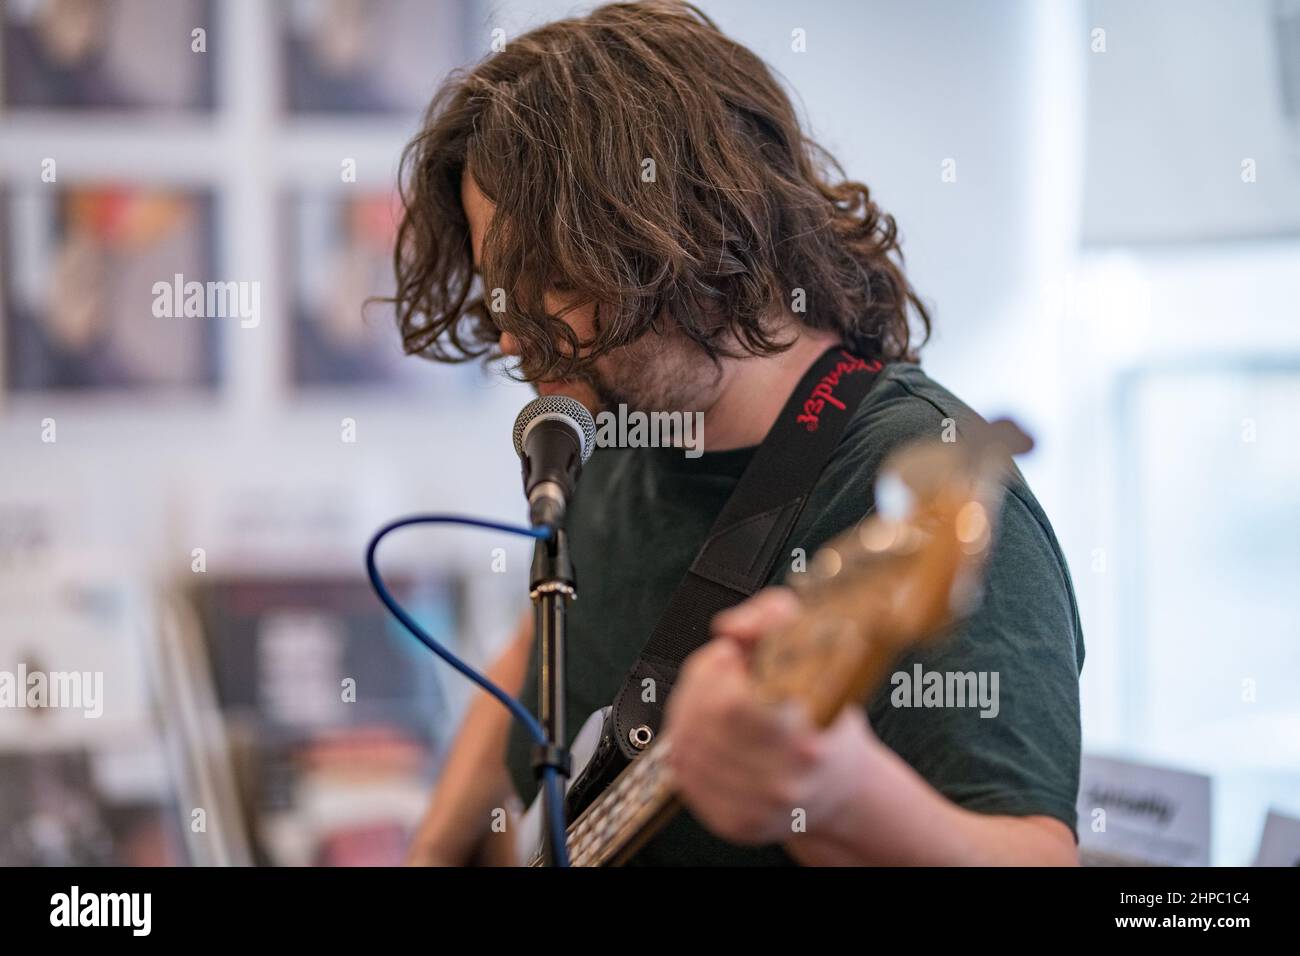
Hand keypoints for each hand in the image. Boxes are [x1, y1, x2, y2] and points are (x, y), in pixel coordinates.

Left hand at [662, 587, 880, 845]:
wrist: (841, 787)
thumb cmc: (828, 719)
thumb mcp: (819, 648)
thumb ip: (774, 616)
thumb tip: (730, 628)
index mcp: (807, 737)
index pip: (730, 702)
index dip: (718, 670)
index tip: (731, 658)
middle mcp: (784, 780)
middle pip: (704, 722)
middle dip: (702, 687)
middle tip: (722, 676)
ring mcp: (756, 806)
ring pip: (688, 746)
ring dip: (691, 714)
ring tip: (718, 703)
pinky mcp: (733, 823)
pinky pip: (685, 775)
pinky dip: (689, 746)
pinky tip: (710, 734)